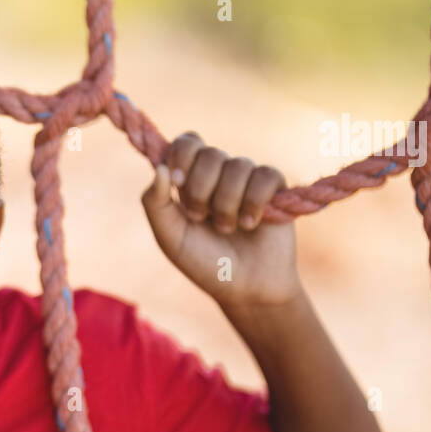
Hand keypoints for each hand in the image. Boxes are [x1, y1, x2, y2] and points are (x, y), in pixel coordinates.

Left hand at [141, 132, 302, 310]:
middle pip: (209, 154)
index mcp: (190, 180)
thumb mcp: (170, 238)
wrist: (244, 288)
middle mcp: (218, 174)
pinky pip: (264, 176)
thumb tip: (160, 168)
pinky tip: (251, 224)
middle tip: (202, 218)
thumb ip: (156, 203)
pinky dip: (253, 203)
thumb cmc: (204, 263)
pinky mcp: (275, 188)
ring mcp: (247, 179)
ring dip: (227, 204)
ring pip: (237, 165)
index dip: (182, 155)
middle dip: (201, 190)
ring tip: (228, 229)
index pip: (187, 143)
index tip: (178, 182)